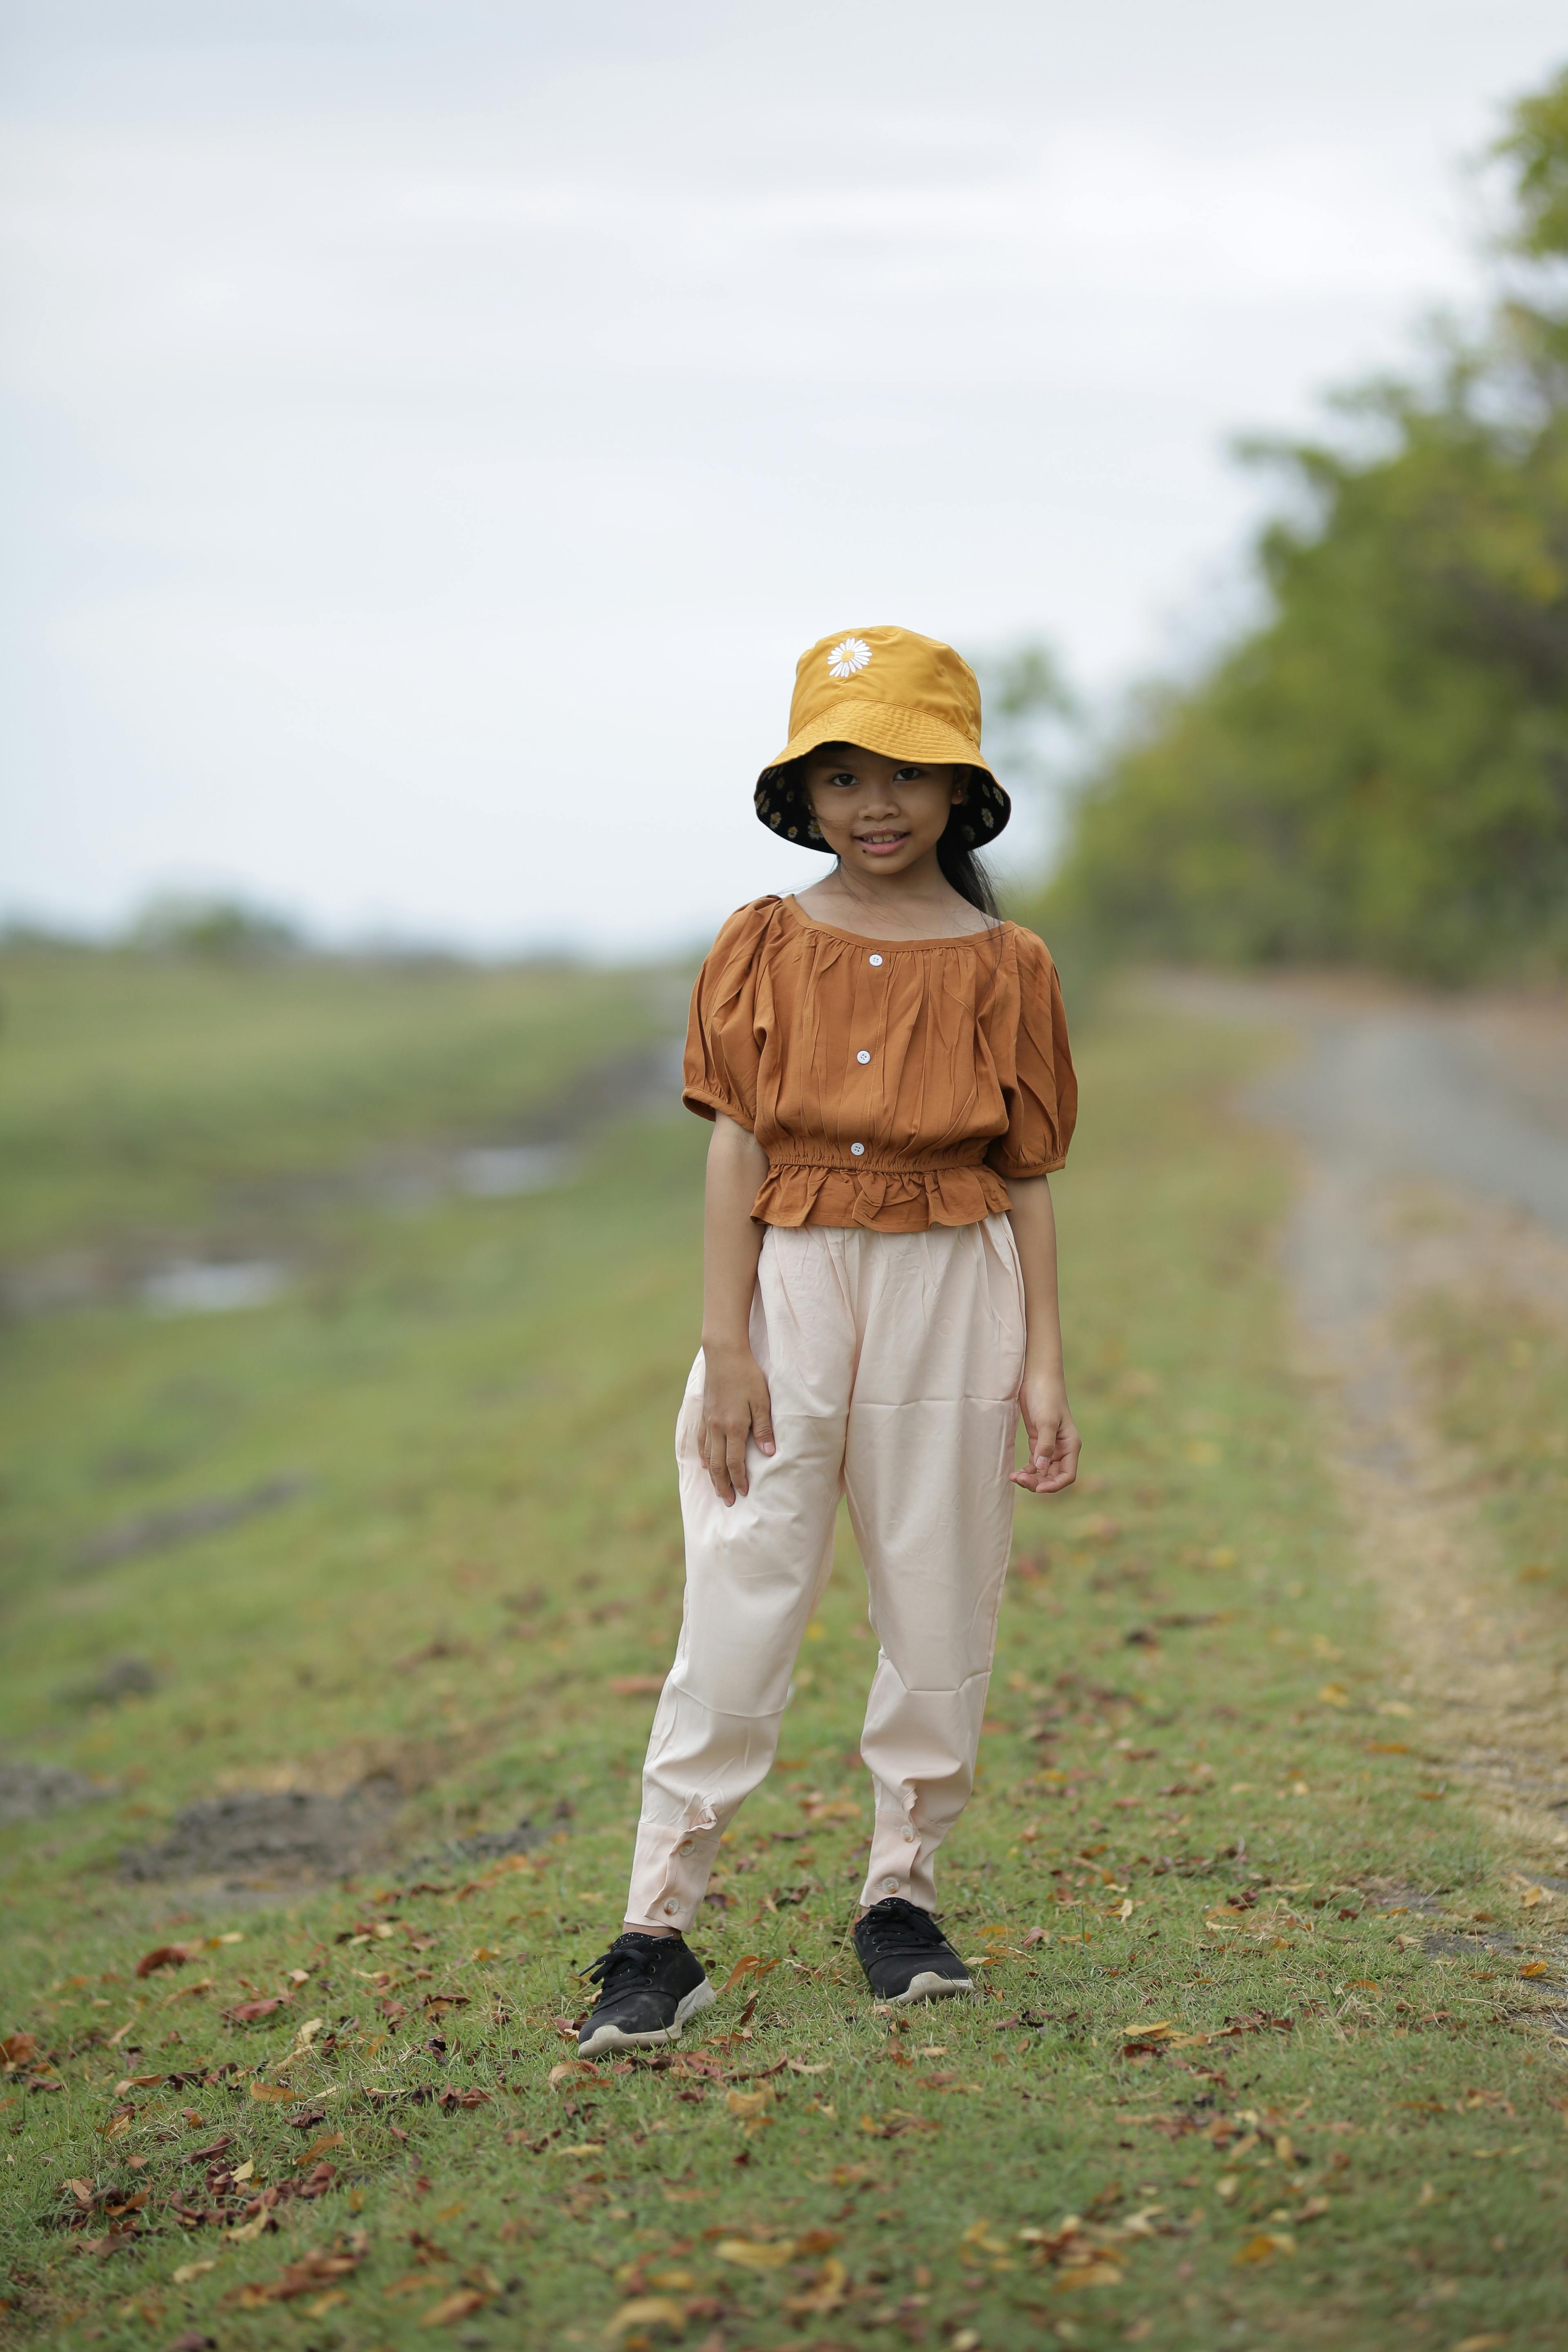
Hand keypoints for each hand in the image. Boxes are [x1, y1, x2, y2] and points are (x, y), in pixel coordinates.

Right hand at [699, 1341, 774, 1505]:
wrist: (724, 1354)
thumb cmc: (747, 1376)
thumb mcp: (762, 1401)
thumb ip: (764, 1429)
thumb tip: (768, 1454)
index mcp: (734, 1427)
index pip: (734, 1462)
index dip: (739, 1479)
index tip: (744, 1493)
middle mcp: (717, 1428)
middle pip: (717, 1464)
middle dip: (722, 1485)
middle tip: (727, 1501)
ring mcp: (708, 1421)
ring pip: (707, 1455)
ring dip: (711, 1474)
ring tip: (716, 1488)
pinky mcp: (704, 1413)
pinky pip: (700, 1441)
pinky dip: (702, 1455)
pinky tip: (704, 1462)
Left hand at [1011, 1373, 1080, 1494]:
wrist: (1037, 1377)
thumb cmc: (1046, 1396)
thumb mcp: (1046, 1420)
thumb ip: (1044, 1445)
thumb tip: (1040, 1468)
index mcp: (1071, 1445)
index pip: (1067, 1475)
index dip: (1054, 1485)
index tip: (1038, 1488)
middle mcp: (1062, 1448)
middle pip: (1053, 1476)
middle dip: (1038, 1482)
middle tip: (1019, 1480)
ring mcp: (1050, 1446)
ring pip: (1042, 1471)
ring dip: (1031, 1478)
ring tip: (1015, 1477)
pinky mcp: (1037, 1440)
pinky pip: (1034, 1462)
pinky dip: (1027, 1469)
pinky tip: (1015, 1472)